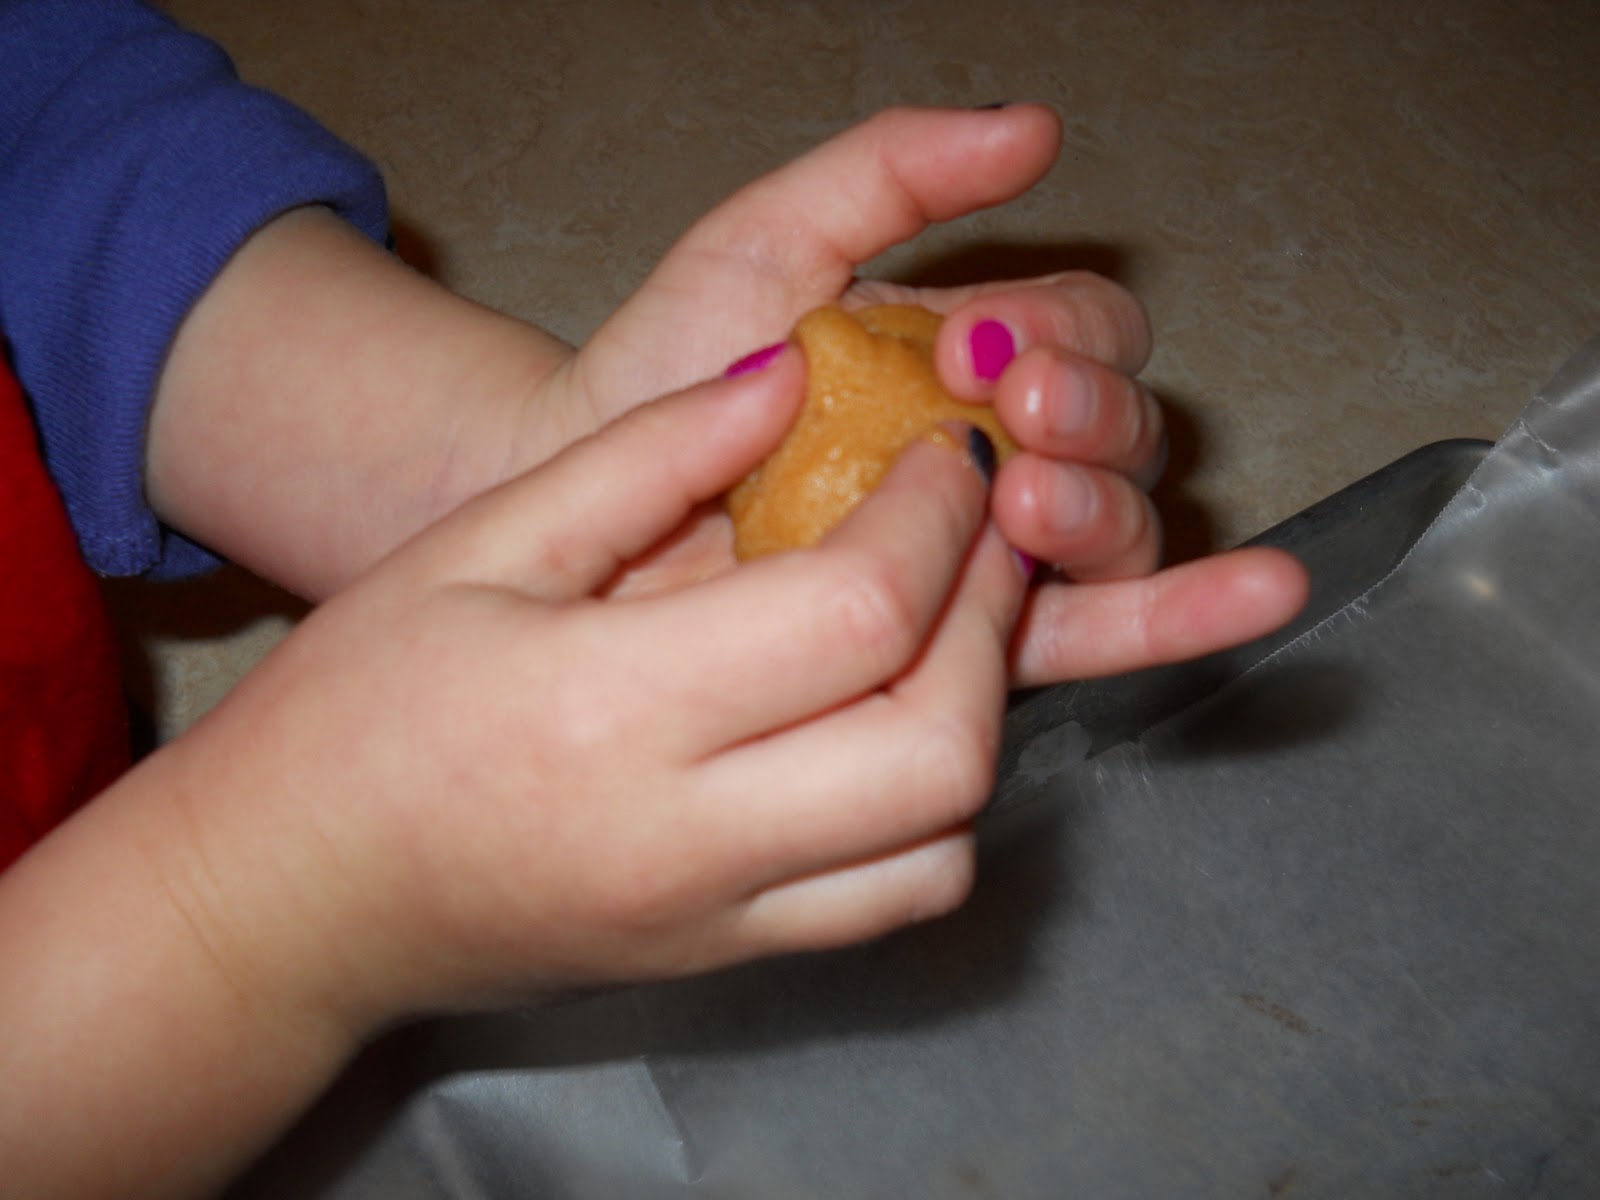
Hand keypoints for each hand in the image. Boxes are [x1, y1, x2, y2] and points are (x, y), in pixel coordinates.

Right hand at [156, 349, 1023, 1026]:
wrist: (288, 904)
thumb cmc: (355, 710)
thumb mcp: (475, 546)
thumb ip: (643, 457)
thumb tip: (789, 377)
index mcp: (613, 709)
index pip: (858, 612)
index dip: (937, 516)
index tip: (950, 451)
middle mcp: (689, 836)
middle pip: (942, 743)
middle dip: (989, 615)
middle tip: (977, 527)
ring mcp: (718, 920)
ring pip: (943, 840)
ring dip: (975, 717)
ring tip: (943, 622)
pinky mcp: (728, 963)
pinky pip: (891, 900)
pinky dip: (934, 809)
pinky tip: (888, 722)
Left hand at [529, 105, 1305, 685]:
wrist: (586, 493)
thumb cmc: (671, 370)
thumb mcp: (772, 241)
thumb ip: (892, 170)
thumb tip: (1036, 127)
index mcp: (965, 355)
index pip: (1084, 326)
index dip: (1060, 332)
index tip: (973, 348)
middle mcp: (993, 449)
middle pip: (1122, 426)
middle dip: (1087, 417)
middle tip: (1011, 417)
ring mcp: (984, 549)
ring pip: (1117, 527)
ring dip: (1108, 506)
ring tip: (1034, 498)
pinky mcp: (966, 642)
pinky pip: (1092, 632)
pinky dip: (1179, 613)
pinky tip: (1255, 593)